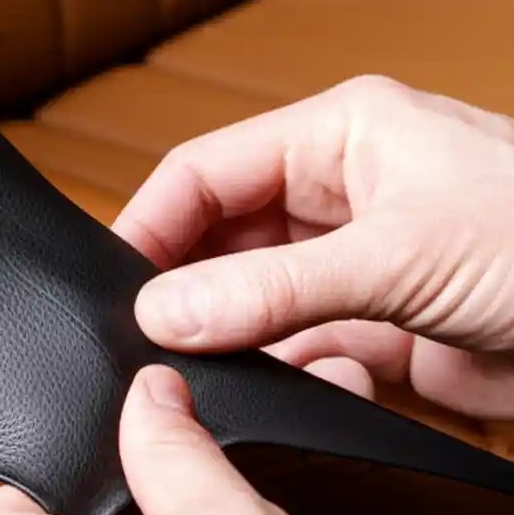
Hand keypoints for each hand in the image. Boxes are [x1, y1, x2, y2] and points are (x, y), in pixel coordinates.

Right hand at [112, 76, 513, 418]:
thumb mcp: (397, 256)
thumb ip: (272, 291)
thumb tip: (168, 311)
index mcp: (339, 137)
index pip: (207, 172)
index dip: (152, 224)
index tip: (116, 285)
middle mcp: (340, 194)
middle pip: (222, 238)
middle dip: (190, 288)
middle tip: (157, 340)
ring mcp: (355, 262)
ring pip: (254, 298)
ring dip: (240, 336)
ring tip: (225, 367)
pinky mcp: (376, 325)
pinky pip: (298, 346)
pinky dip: (292, 370)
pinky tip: (319, 377)